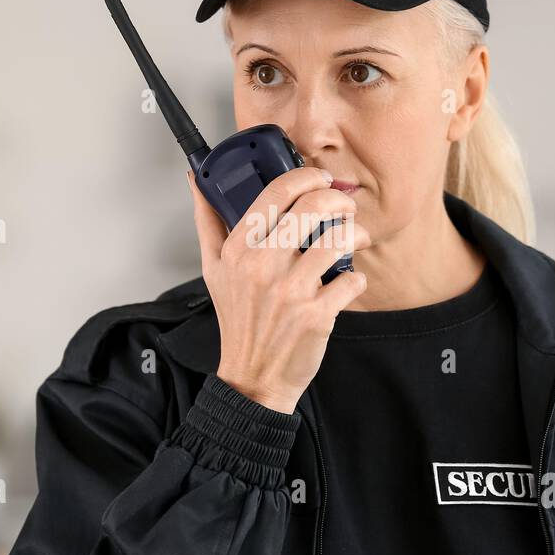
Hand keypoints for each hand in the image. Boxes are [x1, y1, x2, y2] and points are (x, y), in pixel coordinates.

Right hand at [186, 165, 370, 413]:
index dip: (305, 177)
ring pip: (339, 239)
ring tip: (356, 238)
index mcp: (238, 250)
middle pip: (312, 208)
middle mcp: (262, 266)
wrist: (252, 378)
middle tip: (345, 207)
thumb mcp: (213, 269)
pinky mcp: (316, 315)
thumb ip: (208, 221)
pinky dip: (356, 278)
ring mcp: (291, 291)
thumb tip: (197, 180)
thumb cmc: (238, 320)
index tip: (318, 179)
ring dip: (356, 234)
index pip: (276, 193)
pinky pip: (352, 280)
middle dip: (338, 200)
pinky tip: (349, 281)